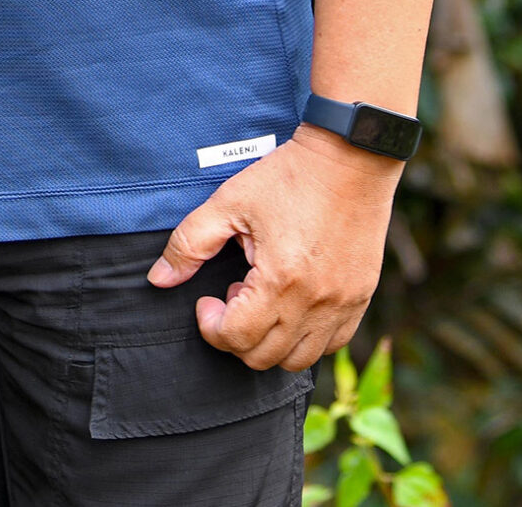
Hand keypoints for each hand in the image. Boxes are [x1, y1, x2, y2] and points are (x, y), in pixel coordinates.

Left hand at [147, 126, 400, 370]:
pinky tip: (290, 303)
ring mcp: (343, 305)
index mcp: (280, 280)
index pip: (238, 339)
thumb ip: (189, 243)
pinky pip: (332, 344)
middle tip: (231, 295)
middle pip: (265, 358)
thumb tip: (159, 279)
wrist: (349, 160)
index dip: (211, 326)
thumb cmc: (287, 178)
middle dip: (235, 336)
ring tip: (260, 298)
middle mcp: (316, 302)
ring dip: (270, 341)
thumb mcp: (228, 202)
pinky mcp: (361, 300)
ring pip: (300, 360)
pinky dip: (305, 338)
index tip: (206, 300)